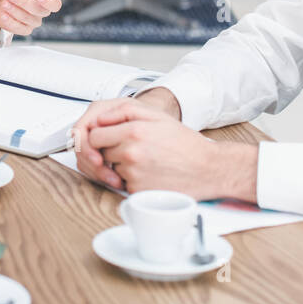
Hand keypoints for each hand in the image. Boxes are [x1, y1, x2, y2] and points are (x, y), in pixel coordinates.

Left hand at [0, 0, 61, 39]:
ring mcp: (32, 21)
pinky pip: (21, 29)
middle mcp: (40, 9)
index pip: (55, 4)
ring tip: (4, 3)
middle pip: (42, 11)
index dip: (49, 2)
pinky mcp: (23, 29)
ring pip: (31, 20)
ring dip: (16, 11)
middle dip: (25, 3)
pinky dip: (11, 21)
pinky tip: (3, 15)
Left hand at [83, 102, 257, 200]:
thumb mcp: (158, 117)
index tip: (111, 138)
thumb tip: (100, 118)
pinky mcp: (138, 192)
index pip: (94, 135)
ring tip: (145, 160)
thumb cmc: (184, 143)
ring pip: (111, 169)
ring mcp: (133, 175)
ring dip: (121, 166)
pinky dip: (132, 180)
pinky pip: (123, 184)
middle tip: (134, 148)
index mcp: (133, 132)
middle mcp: (130, 154)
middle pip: (100, 153)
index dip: (101, 136)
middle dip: (111, 150)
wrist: (208, 169)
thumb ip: (125, 111)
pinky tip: (150, 173)